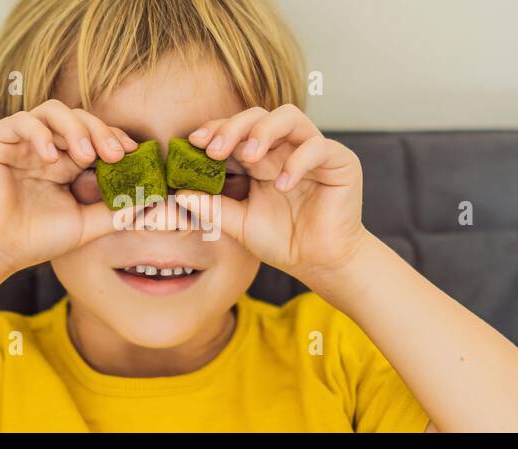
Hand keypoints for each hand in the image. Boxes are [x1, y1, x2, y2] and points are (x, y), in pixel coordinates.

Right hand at [0, 99, 139, 273]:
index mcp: (65, 161)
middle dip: (101, 131)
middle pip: (79, 118)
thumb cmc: (35, 238)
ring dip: (75, 128)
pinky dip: (40, 134)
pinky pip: (23, 121)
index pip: (94, 135)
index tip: (133, 152)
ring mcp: (21, 141)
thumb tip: (151, 199)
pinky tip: (52, 158)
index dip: (114, 137)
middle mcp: (45, 146)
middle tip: (115, 153)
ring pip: (53, 112)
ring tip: (86, 154)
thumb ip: (116, 211)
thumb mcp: (85, 224)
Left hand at [178, 105, 370, 287]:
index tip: (194, 142)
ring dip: (263, 131)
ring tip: (249, 156)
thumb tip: (178, 193)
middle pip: (258, 116)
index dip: (215, 130)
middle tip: (215, 150)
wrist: (319, 263)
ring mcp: (312, 151)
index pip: (236, 131)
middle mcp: (285, 148)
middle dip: (233, 127)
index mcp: (261, 158)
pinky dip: (297, 162)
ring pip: (288, 117)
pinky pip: (317, 146)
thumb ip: (212, 207)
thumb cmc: (283, 241)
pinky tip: (282, 184)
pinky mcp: (339, 161)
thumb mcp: (239, 223)